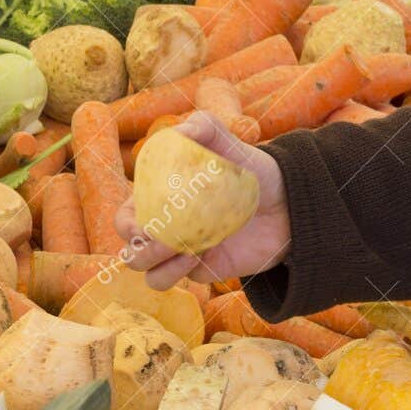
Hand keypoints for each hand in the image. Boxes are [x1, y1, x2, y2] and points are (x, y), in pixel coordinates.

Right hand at [116, 112, 291, 290]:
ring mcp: (183, 253)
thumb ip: (202, 128)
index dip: (126, 225)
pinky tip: (205, 252)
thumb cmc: (249, 168)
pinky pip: (184, 282)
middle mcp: (166, 230)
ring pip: (151, 276)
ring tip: (187, 249)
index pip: (125, 220)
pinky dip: (185, 271)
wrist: (285, 202)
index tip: (143, 224)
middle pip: (132, 253)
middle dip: (140, 250)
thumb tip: (180, 132)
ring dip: (160, 267)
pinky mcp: (203, 271)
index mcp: (158, 202)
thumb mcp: (225, 140)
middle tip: (162, 239)